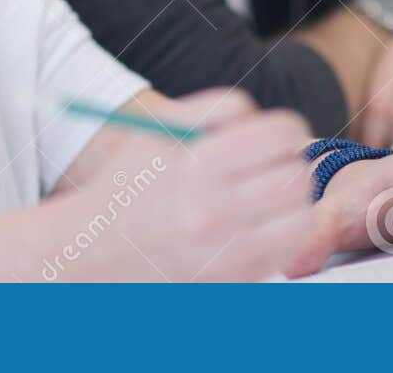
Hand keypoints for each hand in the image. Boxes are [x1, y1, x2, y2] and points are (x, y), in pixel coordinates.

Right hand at [78, 89, 316, 280]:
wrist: (90, 254)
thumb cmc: (129, 184)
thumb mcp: (157, 131)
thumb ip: (216, 109)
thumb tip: (264, 118)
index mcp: (195, 165)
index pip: (281, 133)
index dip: (285, 128)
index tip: (276, 136)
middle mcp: (213, 212)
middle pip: (297, 177)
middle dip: (289, 165)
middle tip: (272, 168)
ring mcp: (225, 255)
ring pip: (302, 217)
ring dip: (293, 203)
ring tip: (269, 199)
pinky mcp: (231, 284)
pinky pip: (288, 252)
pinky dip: (283, 235)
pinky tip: (260, 228)